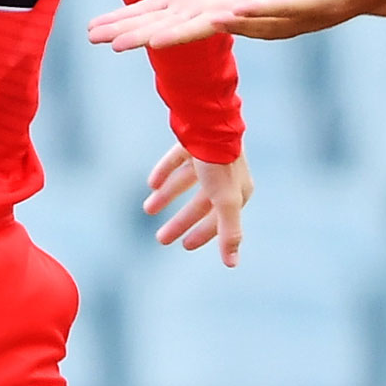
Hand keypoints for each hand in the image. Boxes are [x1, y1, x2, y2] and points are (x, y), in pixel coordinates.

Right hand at [86, 0, 335, 50]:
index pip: (144, 10)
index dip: (118, 18)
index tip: (91, 28)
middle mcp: (192, 13)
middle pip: (149, 24)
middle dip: (121, 32)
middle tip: (91, 40)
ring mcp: (208, 17)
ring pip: (168, 31)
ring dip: (143, 38)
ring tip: (117, 46)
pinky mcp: (226, 16)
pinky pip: (199, 28)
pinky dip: (177, 35)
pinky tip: (157, 41)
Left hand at [143, 143, 252, 266]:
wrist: (210, 120)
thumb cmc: (220, 164)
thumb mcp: (226, 202)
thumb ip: (229, 232)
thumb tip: (232, 265)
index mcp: (237, 191)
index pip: (219, 220)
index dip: (202, 235)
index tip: (184, 245)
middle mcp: (226, 176)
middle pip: (200, 204)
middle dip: (180, 221)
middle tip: (160, 238)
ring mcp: (209, 157)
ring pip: (186, 182)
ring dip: (167, 196)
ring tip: (148, 208)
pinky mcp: (195, 141)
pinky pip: (178, 159)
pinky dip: (165, 172)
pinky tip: (151, 183)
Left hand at [217, 0, 385, 38]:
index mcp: (328, 3)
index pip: (288, 8)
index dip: (260, 9)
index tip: (233, 10)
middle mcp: (317, 19)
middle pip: (272, 27)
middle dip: (240, 25)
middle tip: (207, 22)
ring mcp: (313, 23)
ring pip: (271, 31)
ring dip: (242, 29)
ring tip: (209, 24)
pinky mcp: (310, 20)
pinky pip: (275, 28)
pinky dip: (253, 26)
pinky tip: (232, 20)